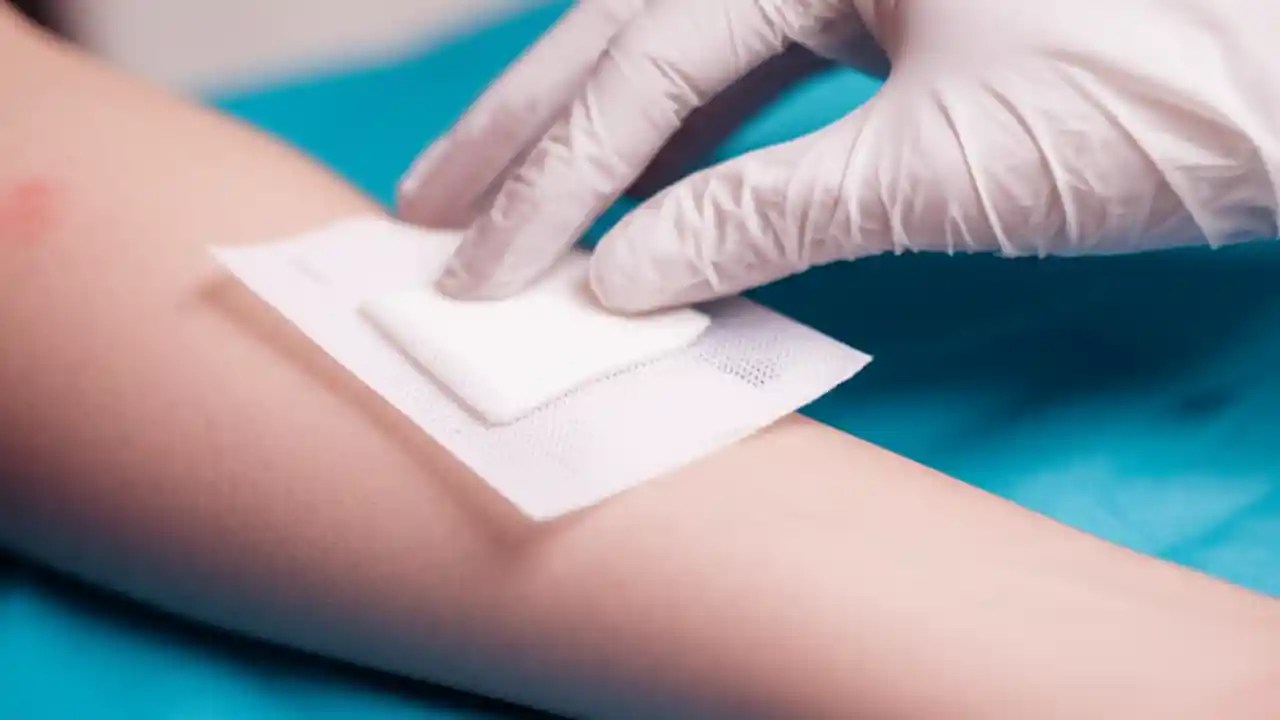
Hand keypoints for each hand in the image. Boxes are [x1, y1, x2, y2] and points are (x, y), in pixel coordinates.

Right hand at [400, 0, 1279, 312]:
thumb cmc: (1166, 96)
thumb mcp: (946, 165)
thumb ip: (769, 213)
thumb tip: (625, 276)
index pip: (652, 61)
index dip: (555, 175)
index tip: (480, 266)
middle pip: (636, 30)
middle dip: (529, 129)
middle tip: (425, 207)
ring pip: (687, 51)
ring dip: (597, 136)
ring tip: (502, 202)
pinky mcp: (889, 14)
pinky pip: (757, 78)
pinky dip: (692, 147)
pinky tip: (642, 197)